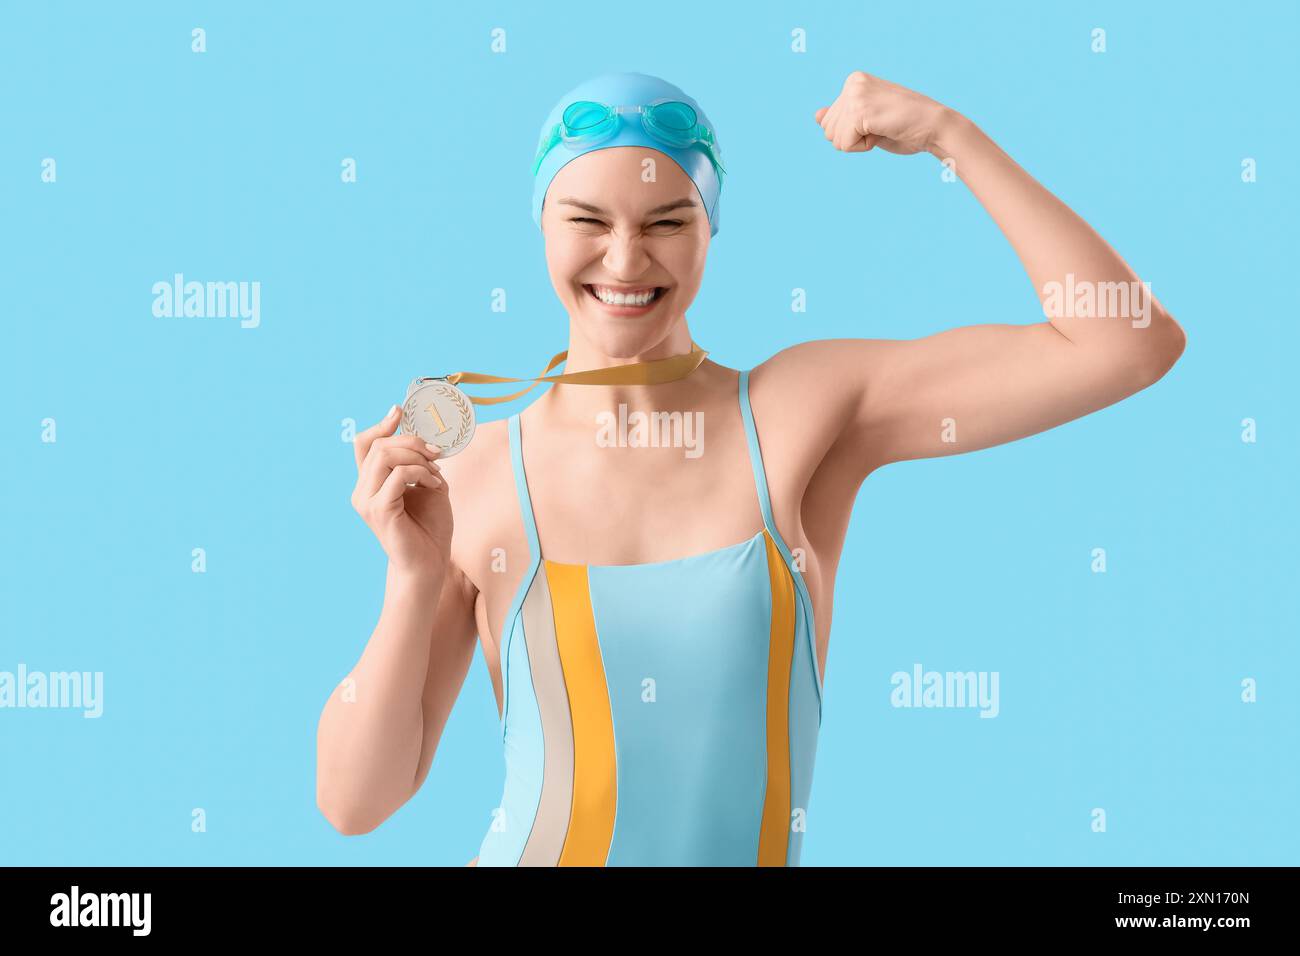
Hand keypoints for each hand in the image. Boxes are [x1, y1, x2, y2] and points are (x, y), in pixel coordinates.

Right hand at [350, 405, 452, 577]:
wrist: (430, 563)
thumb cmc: (430, 528)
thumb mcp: (428, 486)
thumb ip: (420, 463)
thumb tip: (424, 439)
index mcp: (369, 484)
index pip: (364, 444)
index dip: (380, 424)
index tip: (399, 410)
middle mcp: (361, 491)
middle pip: (378, 445)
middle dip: (411, 442)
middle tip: (436, 454)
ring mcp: (366, 501)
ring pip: (385, 456)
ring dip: (417, 458)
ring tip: (436, 473)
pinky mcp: (378, 510)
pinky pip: (398, 475)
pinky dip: (421, 474)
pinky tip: (435, 485)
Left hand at [814, 70, 953, 155]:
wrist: (935, 126)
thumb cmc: (905, 126)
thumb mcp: (867, 120)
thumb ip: (842, 117)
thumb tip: (817, 116)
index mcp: (854, 81)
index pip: (828, 120)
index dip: (852, 131)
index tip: (878, 122)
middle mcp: (852, 83)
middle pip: (827, 129)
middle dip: (852, 137)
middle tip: (880, 126)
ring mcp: (855, 95)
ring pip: (833, 138)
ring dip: (858, 143)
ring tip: (882, 128)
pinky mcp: (860, 111)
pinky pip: (844, 145)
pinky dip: (863, 147)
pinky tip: (882, 132)